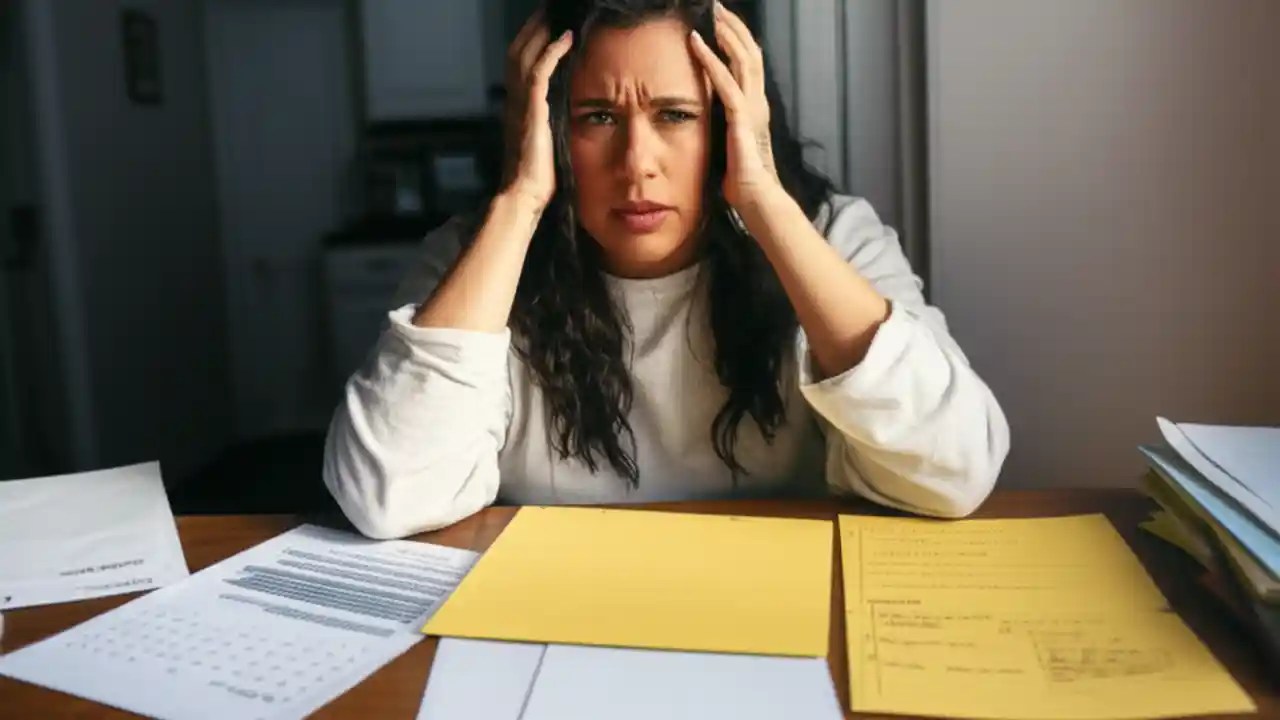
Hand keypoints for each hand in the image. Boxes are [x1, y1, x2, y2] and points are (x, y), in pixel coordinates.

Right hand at [501, 12, 572, 210]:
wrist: (525, 196)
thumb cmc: (539, 179)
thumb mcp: (547, 144)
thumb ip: (552, 126)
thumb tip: (571, 117)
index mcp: (517, 108)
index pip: (519, 65)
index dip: (530, 43)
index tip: (547, 26)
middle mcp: (513, 101)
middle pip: (516, 52)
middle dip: (533, 29)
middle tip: (549, 11)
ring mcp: (520, 105)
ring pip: (524, 55)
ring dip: (541, 32)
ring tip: (556, 15)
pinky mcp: (531, 112)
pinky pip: (539, 72)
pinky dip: (552, 52)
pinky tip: (566, 39)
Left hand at [690, 3, 781, 209]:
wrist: (759, 201)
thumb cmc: (743, 182)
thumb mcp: (731, 146)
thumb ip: (724, 128)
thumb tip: (706, 122)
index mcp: (755, 108)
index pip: (750, 64)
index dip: (738, 40)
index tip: (722, 23)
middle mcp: (758, 102)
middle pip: (750, 53)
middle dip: (734, 27)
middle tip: (718, 7)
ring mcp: (752, 109)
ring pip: (743, 59)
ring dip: (726, 34)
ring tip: (712, 15)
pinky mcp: (741, 119)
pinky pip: (725, 81)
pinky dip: (710, 59)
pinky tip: (696, 43)